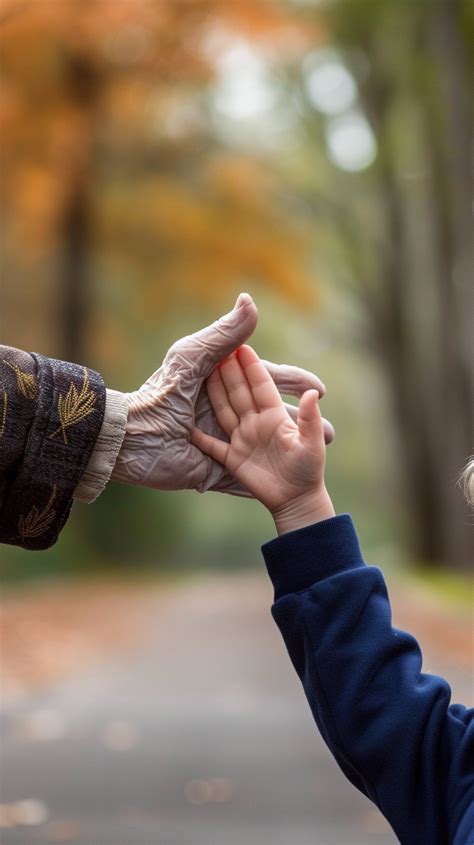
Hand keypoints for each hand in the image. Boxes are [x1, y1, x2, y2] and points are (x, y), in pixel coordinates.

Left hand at [111, 295, 334, 495]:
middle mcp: (226, 413)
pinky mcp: (215, 470)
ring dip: (294, 449)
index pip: (268, 381)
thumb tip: (251, 301)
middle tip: (334, 432)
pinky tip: (288, 484)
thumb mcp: (192, 359)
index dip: (295, 382)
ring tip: (321, 455)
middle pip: (274, 414)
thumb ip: (223, 335)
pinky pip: (243, 476)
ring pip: (267, 445)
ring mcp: (223, 442)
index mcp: (224, 385)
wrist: (133, 441)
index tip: (321, 389)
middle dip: (304, 420)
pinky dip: (264, 479)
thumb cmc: (161, 395)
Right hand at [191, 345, 334, 531]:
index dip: (252, 367)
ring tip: (201, 374)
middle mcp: (256, 424)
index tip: (242, 346)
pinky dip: (201, 436)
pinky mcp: (233, 459)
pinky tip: (187, 423)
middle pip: (240, 394)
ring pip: (225, 412)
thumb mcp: (311, 444)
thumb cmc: (308, 471)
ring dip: (214, 394)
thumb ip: (310, 419)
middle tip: (217, 350)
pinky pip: (212, 446)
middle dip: (229, 372)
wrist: (297, 500)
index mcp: (274, 416)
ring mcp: (243, 440)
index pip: (261, 385)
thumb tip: (315, 392)